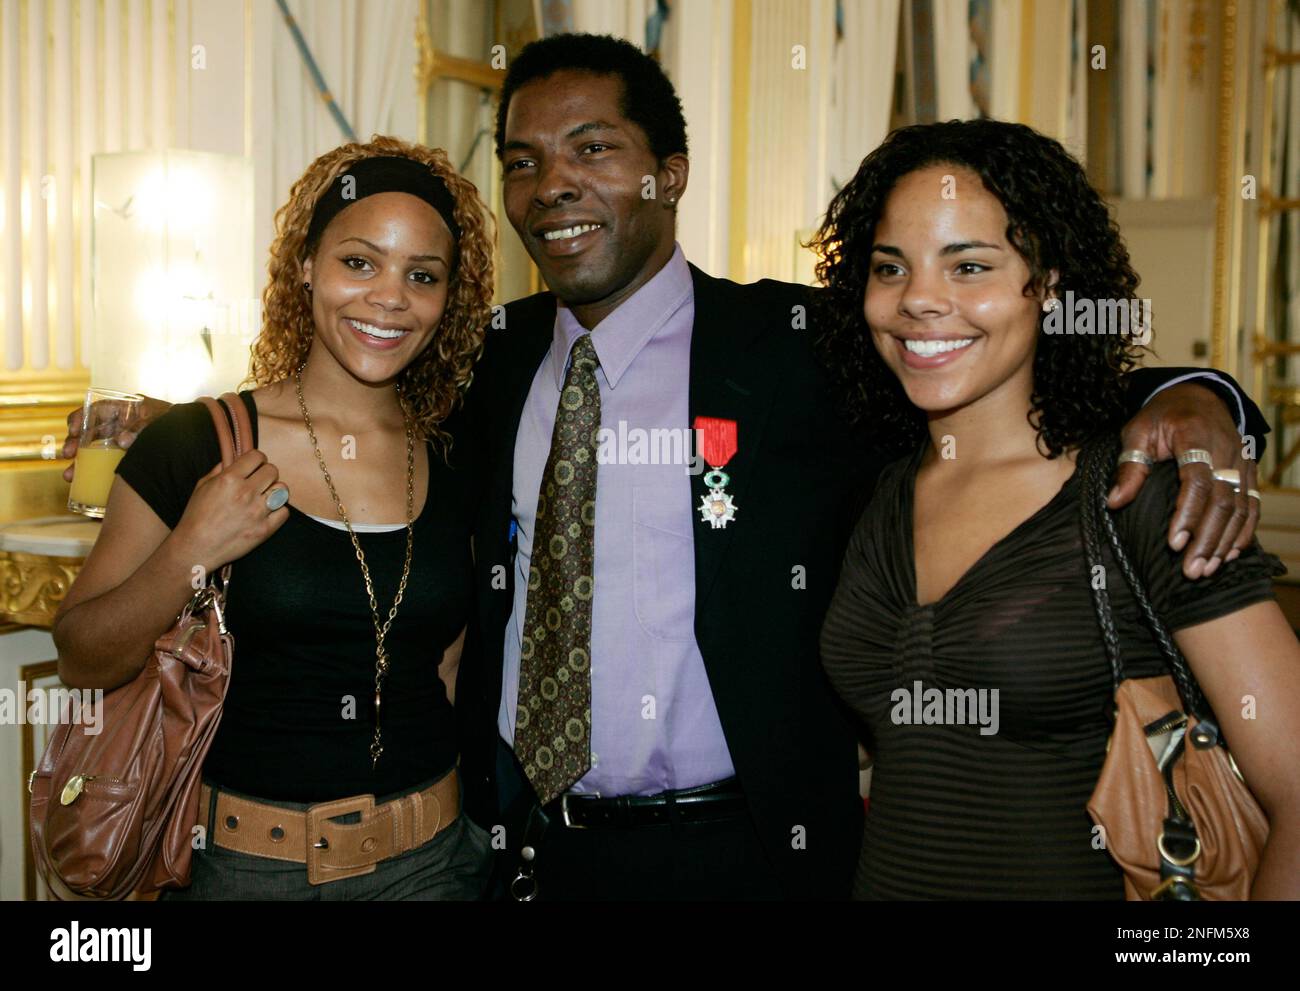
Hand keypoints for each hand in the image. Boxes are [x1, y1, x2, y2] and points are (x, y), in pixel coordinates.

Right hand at [61, 395, 171, 482]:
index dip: (81, 417)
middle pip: (90, 431)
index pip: (98, 409)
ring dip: (78, 462)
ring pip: (92, 450)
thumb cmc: (177, 423)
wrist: (193, 436)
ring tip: (69, 475)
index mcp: (127, 408)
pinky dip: (92, 473)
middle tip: (68, 454)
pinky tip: (82, 483)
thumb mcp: (162, 420)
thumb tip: (122, 441)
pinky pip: (104, 464)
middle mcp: (120, 424)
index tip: (74, 430)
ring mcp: (121, 441)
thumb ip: (143, 428)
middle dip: (75, 442)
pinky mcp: (124, 458)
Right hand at [170, 450, 289, 572]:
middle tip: (260, 481)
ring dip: (275, 491)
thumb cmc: (195, 517)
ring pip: (282, 490)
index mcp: (229, 479)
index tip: (255, 465)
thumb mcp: (202, 486)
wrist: (196, 548)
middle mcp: (246, 493)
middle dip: (266, 473)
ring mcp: (257, 512)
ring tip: (265, 497)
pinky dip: (278, 511)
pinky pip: (284, 512)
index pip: (257, 456)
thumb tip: (232, 459)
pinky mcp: (265, 529)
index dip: (257, 459)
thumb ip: (219, 470)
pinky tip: (268, 512)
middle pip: (272, 470)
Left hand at [1108, 383, 1256, 578]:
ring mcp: (1242, 462)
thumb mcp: (1137, 431)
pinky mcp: (1249, 472)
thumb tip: (1115, 502)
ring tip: (1205, 570)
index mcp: (1195, 437)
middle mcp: (1226, 451)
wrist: (1197, 396)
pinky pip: (1252, 505)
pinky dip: (1243, 532)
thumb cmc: (1162, 416)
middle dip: (1207, 539)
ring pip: (1240, 508)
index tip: (1174, 543)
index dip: (1187, 514)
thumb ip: (1129, 466)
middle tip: (1191, 570)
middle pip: (1222, 501)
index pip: (1197, 481)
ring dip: (1224, 542)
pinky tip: (1228, 554)